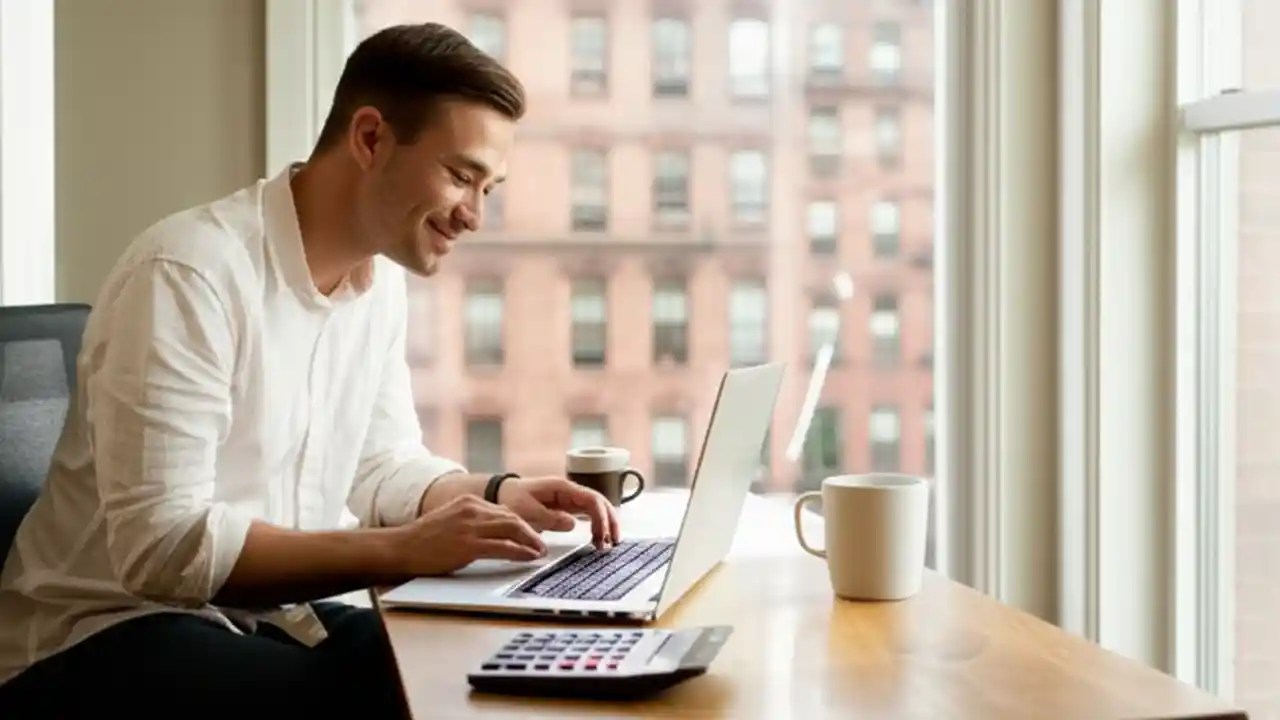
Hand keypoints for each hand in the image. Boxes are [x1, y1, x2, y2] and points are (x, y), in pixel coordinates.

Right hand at [395, 495, 545, 575]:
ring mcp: (470, 526)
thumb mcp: (452, 520)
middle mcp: (472, 509)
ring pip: (512, 529)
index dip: (521, 524)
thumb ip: (473, 521)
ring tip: (539, 552)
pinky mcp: (468, 545)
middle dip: (530, 532)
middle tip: (541, 545)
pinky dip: (520, 552)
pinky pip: (503, 547)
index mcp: (469, 501)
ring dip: (530, 541)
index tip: (530, 534)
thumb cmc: (424, 540)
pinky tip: (528, 557)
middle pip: (512, 518)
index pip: (504, 510)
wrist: (401, 547)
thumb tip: (496, 532)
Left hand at [498, 477, 620, 549]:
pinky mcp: (567, 507)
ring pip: (596, 508)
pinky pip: (588, 514)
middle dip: (610, 521)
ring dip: (606, 524)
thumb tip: (573, 523)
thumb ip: (549, 517)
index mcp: (562, 487)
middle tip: (613, 543)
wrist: (502, 493)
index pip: (591, 499)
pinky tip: (600, 538)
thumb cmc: (512, 499)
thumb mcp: (526, 511)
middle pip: (600, 502)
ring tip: (609, 544)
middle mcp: (570, 491)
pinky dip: (596, 525)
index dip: (600, 517)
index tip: (601, 537)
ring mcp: (569, 499)